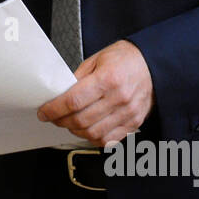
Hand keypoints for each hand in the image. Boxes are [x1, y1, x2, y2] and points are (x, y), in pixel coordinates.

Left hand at [37, 39, 154, 145]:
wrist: (154, 63)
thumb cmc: (126, 58)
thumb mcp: (97, 59)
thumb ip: (77, 78)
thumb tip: (59, 94)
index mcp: (108, 79)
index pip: (73, 101)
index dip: (54, 109)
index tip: (44, 111)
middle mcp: (119, 98)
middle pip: (81, 120)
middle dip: (60, 121)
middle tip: (53, 117)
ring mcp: (128, 113)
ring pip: (93, 133)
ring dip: (74, 131)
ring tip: (68, 122)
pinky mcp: (134, 123)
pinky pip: (109, 140)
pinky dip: (93, 138)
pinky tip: (86, 129)